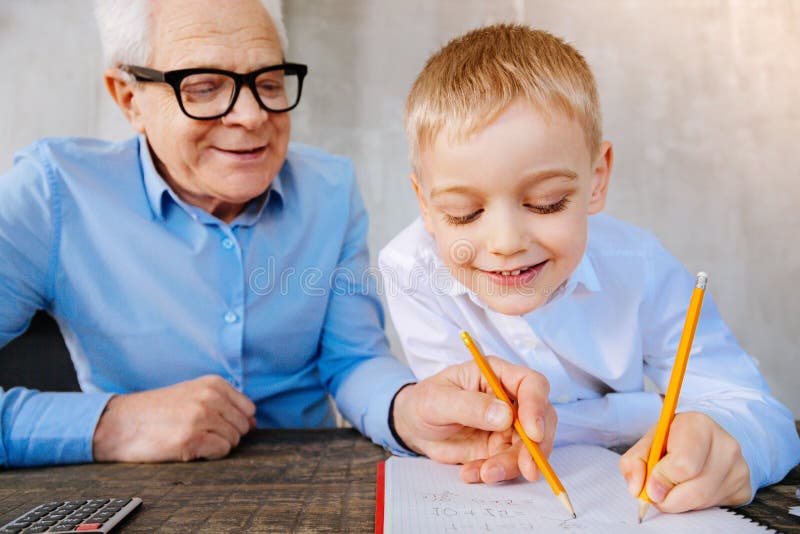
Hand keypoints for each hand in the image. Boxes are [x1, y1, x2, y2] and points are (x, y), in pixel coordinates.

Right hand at [93, 375, 256, 462]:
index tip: (214, 425)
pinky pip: (221, 451)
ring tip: (190, 438)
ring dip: (215, 445)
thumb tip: (253, 422)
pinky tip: (189, 448)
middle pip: (242, 427)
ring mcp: (202, 417)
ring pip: (233, 441)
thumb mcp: (191, 394)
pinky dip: (209, 455)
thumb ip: (223, 403)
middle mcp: (210, 397)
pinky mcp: (192, 439)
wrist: (119, 423)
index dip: (234, 422)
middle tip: (198, 433)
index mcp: (213, 383)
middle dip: (225, 435)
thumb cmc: (155, 411)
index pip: (248, 409)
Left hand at [392, 356, 555, 484]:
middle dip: (537, 447)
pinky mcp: (501, 449)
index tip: (532, 433)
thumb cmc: (424, 402)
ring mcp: (508, 426)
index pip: (531, 384)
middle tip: (527, 469)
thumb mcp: (437, 400)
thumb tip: (505, 415)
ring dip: (513, 465)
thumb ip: (469, 406)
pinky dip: (495, 473)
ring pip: (529, 447)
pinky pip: (510, 464)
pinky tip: (471, 473)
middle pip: (542, 419)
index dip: (537, 407)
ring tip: (485, 474)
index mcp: (497, 374)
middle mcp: (509, 399)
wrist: (414, 427)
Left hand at [619, 411, 750, 511]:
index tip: (650, 485)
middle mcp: (726, 445)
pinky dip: (696, 505)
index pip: (683, 465)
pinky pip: (714, 507)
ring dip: (680, 502)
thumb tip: (637, 489)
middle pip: (694, 490)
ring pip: (703, 502)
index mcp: (699, 425)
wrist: (706, 438)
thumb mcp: (650, 441)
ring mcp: (740, 468)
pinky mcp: (744, 489)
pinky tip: (691, 487)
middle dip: (668, 497)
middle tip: (657, 491)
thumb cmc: (674, 439)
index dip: (661, 479)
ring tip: (674, 485)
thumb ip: (635, 461)